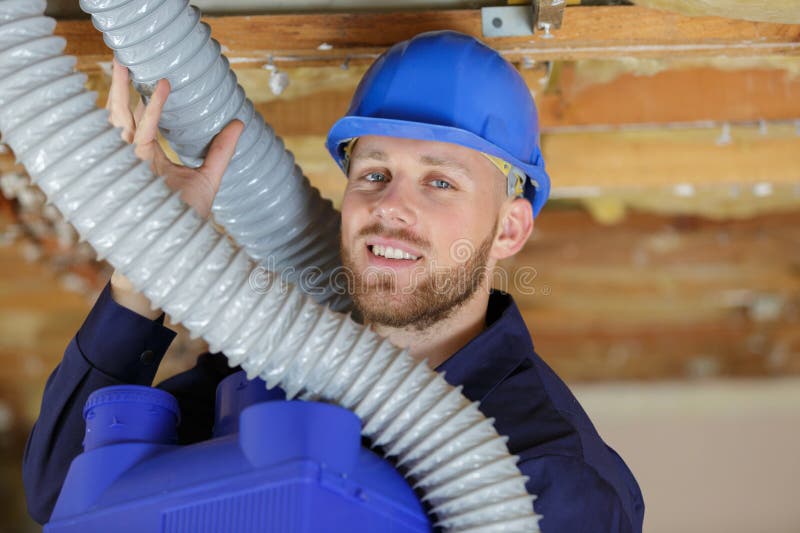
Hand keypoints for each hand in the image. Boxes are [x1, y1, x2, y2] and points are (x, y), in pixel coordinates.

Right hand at [105, 59, 243, 217]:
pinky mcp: (133, 171)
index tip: (150, 77)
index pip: (139, 123)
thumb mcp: (208, 179)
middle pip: (120, 117)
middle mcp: (132, 159)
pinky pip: (142, 135)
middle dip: (118, 88)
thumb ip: (221, 152)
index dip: (141, 100)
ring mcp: (128, 165)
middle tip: (123, 59)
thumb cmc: (184, 220)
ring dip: (120, 92)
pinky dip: (151, 112)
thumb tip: (239, 124)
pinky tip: (161, 89)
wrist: (175, 251)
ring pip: (118, 122)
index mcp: (145, 158)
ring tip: (126, 64)